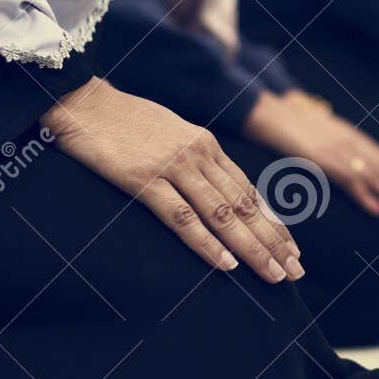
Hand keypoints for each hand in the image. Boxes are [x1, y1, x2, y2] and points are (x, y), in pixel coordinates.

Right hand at [42, 78, 302, 282]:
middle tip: (295, 272)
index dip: (274, 223)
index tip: (293, 250)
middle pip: (245, 207)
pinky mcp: (144, 179)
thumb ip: (197, 161)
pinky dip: (207, 244)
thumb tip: (220, 193)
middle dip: (274, 242)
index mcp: (207, 145)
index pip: (249, 192)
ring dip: (252, 249)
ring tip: (273, 276)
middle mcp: (199, 155)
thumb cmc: (124, 123)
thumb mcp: (172, 135)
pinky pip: (182, 218)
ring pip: (223, 216)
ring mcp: (173, 166)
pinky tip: (227, 265)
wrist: (82, 102)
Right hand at [243, 90, 378, 224]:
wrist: (263, 108)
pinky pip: (346, 178)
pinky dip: (365, 195)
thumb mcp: (323, 145)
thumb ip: (343, 160)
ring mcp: (339, 151)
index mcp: (357, 143)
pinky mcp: (319, 158)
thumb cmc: (290, 129)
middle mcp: (354, 145)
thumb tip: (362, 183)